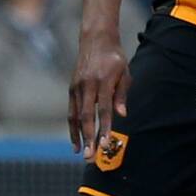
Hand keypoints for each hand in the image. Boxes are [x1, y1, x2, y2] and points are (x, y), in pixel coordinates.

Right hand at [69, 29, 130, 158]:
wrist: (96, 39)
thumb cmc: (114, 57)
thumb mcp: (124, 73)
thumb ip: (121, 94)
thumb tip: (121, 115)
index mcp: (103, 81)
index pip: (104, 109)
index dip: (104, 127)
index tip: (105, 144)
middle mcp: (87, 85)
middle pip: (86, 116)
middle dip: (89, 137)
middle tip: (90, 156)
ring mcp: (76, 87)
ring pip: (75, 116)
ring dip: (79, 136)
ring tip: (82, 153)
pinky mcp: (71, 88)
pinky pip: (71, 111)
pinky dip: (73, 127)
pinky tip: (76, 141)